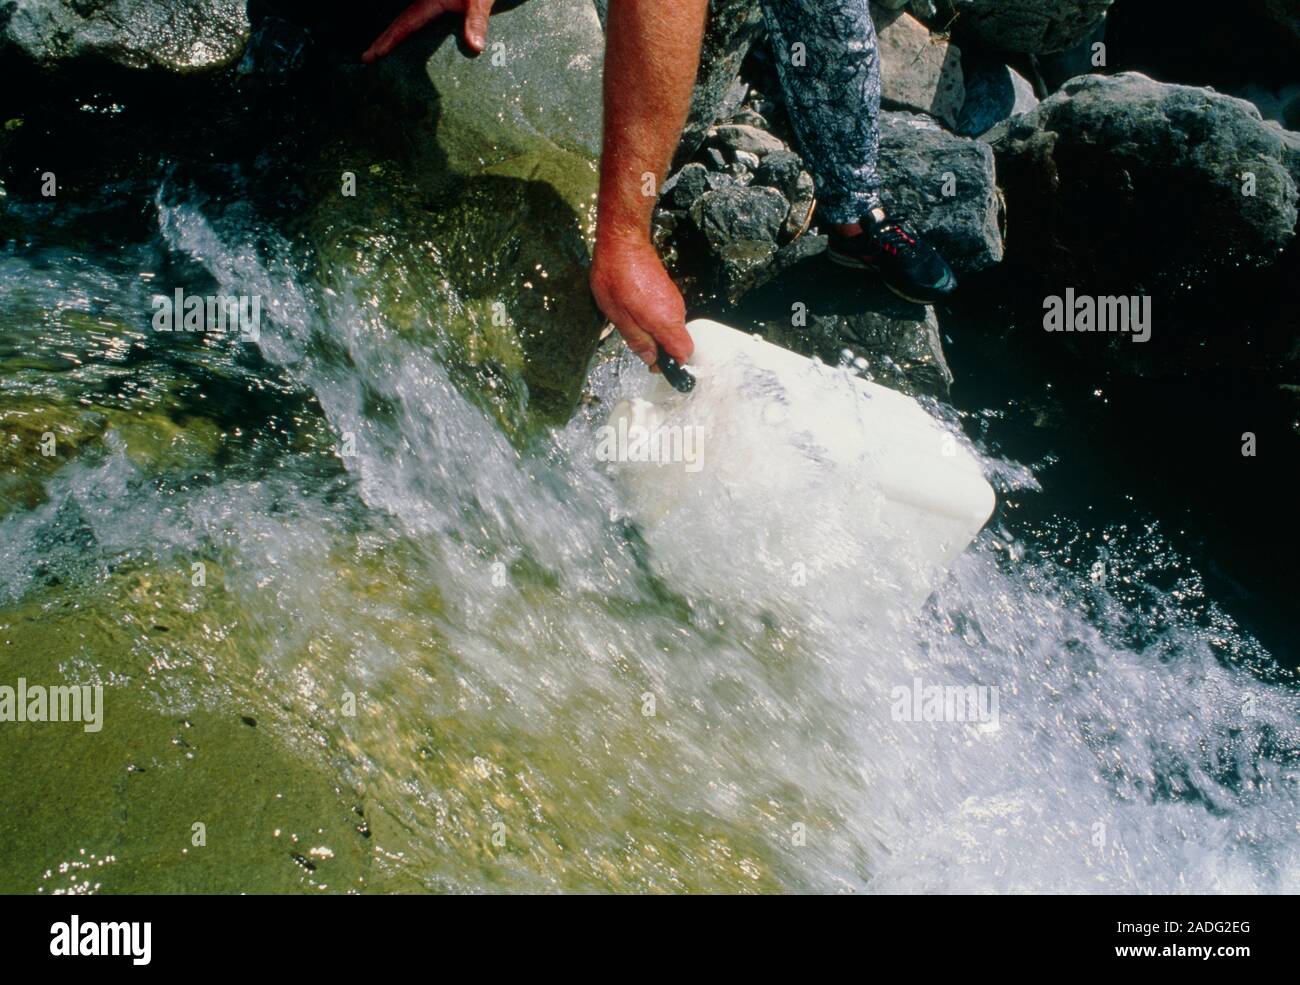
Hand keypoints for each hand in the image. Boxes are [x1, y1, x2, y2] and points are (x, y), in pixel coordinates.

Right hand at [362, 0, 496, 61]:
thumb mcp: (479, 2)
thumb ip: (476, 22)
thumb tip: (475, 48)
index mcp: (429, 2)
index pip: (403, 25)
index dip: (388, 41)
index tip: (373, 55)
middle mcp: (426, 3)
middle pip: (398, 24)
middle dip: (382, 41)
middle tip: (366, 59)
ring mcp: (431, 6)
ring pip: (406, 24)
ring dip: (393, 39)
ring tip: (380, 54)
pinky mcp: (440, 8)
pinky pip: (419, 24)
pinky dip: (409, 36)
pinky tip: (408, 48)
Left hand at [590, 237, 693, 366]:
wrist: (624, 242)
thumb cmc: (616, 276)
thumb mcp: (618, 316)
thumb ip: (637, 340)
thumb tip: (651, 359)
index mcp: (665, 321)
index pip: (684, 352)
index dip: (671, 364)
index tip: (654, 366)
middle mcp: (676, 311)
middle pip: (678, 341)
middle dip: (661, 349)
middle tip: (638, 346)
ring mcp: (674, 299)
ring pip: (672, 328)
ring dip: (656, 334)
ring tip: (633, 325)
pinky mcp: (669, 291)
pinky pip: (668, 315)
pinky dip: (656, 321)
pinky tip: (636, 312)